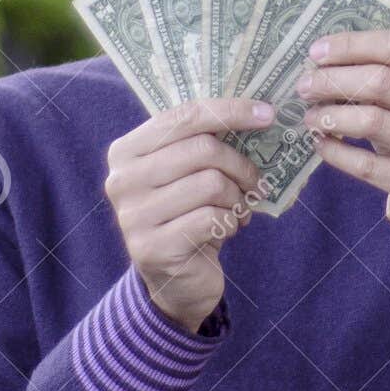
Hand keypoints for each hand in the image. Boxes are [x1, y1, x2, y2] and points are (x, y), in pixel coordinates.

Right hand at [104, 98, 272, 332]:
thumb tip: (257, 110)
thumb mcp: (186, 174)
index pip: (184, 116)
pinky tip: (227, 230)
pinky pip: (212, 219)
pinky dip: (230, 223)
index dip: (230, 111)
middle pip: (202, 150)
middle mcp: (122, 179)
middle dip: (241, 165)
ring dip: (237, 198)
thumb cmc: (186, 214)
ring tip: (238, 210)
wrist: (174, 281)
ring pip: (211, 184)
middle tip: (256, 182)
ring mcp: (133, 215)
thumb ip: (202, 142)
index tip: (267, 114)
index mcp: (126, 150)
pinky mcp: (152, 247)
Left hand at [297, 30, 389, 252]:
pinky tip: (320, 144)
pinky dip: (335, 152)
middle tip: (304, 87)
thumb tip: (323, 60)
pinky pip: (366, 166)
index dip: (350, 45)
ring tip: (310, 117)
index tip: (315, 52)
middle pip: (381, 81)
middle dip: (333, 81)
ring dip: (331, 116)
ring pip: (372, 121)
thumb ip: (385, 77)